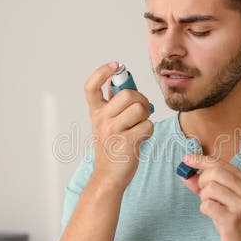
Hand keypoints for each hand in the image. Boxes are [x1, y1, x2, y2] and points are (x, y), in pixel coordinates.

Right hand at [84, 61, 153, 189]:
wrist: (109, 176)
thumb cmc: (112, 147)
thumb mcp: (106, 123)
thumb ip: (112, 104)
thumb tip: (119, 81)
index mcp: (95, 112)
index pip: (91, 86)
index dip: (102, 72)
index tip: (115, 65)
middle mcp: (101, 120)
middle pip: (128, 94)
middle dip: (141, 100)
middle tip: (142, 110)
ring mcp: (113, 131)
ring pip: (140, 109)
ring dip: (146, 115)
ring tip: (140, 125)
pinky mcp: (127, 142)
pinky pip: (148, 125)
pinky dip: (149, 130)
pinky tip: (141, 138)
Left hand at [178, 153, 240, 240]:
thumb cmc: (236, 220)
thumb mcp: (225, 198)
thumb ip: (206, 184)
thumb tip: (186, 173)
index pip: (220, 163)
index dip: (201, 160)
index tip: (187, 159)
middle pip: (214, 172)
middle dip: (202, 181)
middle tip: (204, 193)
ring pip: (210, 189)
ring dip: (204, 198)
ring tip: (213, 207)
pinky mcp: (233, 219)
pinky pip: (207, 206)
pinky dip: (205, 210)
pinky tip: (213, 216)